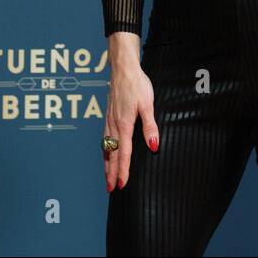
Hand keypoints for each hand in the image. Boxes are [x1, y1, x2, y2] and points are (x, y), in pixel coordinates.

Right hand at [103, 35, 157, 192]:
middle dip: (111, 172)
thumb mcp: (147, 104)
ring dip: (106, 163)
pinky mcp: (108, 115)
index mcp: (123, 124)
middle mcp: (113, 125)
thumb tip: (153, 147)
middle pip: (111, 154)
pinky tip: (106, 152)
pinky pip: (104, 138)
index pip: (123, 153)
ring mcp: (109, 120)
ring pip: (106, 147)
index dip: (123, 170)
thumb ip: (150, 127)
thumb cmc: (137, 84)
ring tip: (107, 177)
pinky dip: (104, 150)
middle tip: (110, 189)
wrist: (123, 68)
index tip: (122, 185)